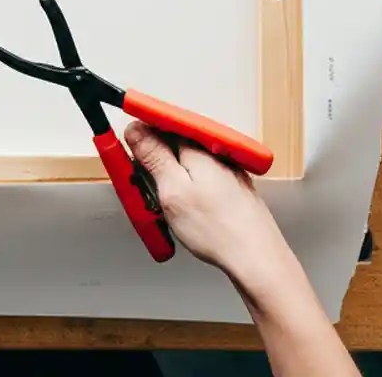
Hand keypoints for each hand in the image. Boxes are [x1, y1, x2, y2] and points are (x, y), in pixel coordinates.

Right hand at [123, 121, 285, 280]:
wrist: (256, 257)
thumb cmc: (218, 229)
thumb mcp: (173, 190)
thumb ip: (154, 157)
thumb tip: (136, 131)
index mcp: (198, 148)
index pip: (162, 123)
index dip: (140, 134)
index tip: (125, 150)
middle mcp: (213, 154)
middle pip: (171, 145)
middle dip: (152, 164)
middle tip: (142, 190)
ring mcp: (224, 171)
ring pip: (183, 166)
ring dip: (167, 183)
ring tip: (162, 208)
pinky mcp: (229, 189)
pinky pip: (197, 181)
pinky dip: (184, 194)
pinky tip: (182, 214)